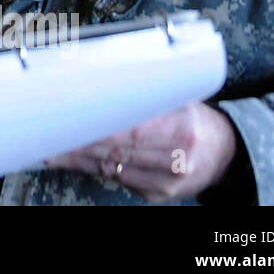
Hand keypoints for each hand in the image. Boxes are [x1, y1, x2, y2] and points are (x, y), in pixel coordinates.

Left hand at [44, 101, 237, 202]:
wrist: (225, 153)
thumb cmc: (194, 120)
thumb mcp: (180, 102)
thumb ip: (150, 95)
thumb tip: (104, 77)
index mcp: (182, 129)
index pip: (131, 131)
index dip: (98, 129)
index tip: (71, 122)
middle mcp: (176, 159)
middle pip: (117, 151)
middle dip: (80, 144)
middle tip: (49, 135)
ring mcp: (167, 182)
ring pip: (112, 168)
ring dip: (78, 160)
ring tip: (50, 149)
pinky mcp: (159, 195)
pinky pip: (119, 180)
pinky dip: (93, 169)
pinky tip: (73, 160)